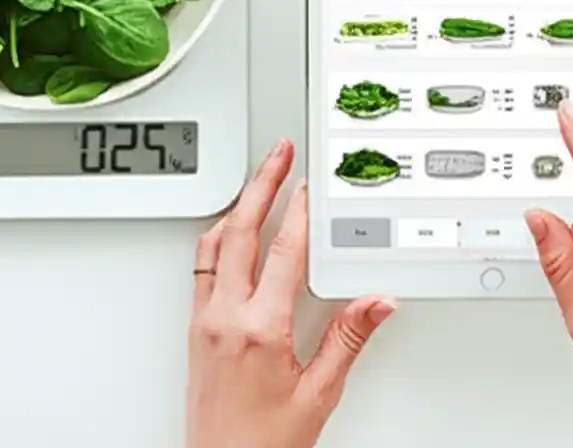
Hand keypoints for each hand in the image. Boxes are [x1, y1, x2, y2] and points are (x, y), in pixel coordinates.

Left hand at [185, 139, 396, 447]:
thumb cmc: (262, 443)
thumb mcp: (319, 393)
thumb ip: (348, 341)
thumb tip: (377, 303)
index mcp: (258, 330)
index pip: (282, 254)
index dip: (298, 213)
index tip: (309, 185)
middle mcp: (224, 318)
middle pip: (240, 232)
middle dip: (261, 185)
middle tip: (279, 155)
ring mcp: (204, 321)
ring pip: (215, 245)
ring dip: (237, 206)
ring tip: (257, 181)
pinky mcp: (195, 330)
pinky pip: (203, 267)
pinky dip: (219, 238)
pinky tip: (231, 230)